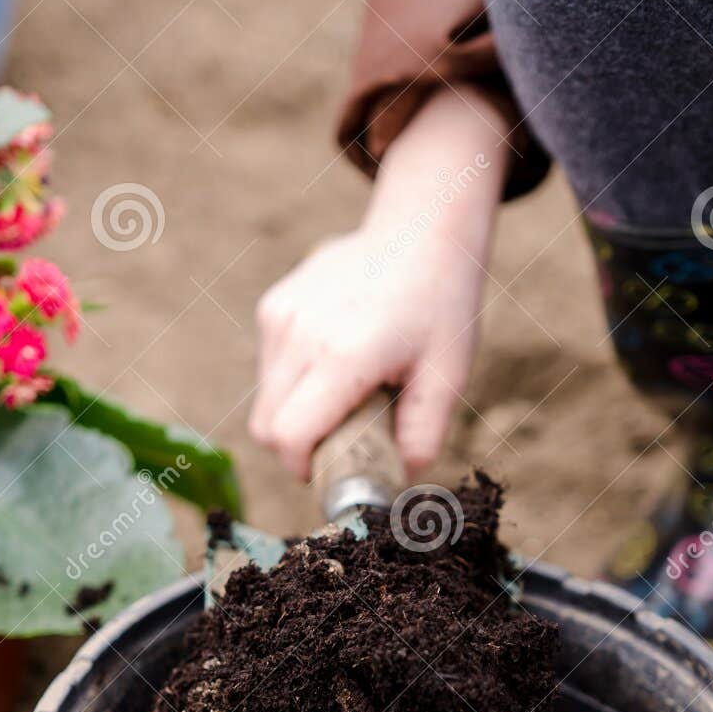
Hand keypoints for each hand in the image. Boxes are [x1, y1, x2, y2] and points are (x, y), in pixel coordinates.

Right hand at [251, 87, 509, 478]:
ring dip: (294, 414)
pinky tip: (333, 360)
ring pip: (264, 400)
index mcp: (345, 355)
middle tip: (340, 442)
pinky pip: (268, 369)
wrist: (421, 231)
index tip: (329, 470)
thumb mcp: (448, 375)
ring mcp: (281, 315)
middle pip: (266, 426)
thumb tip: (398, 480)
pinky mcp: (273, 305)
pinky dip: (292, 383)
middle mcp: (301, 333)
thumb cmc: (440, 305)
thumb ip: (422, 435)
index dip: (304, 466)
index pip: (289, 436)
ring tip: (343, 395)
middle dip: (297, 448)